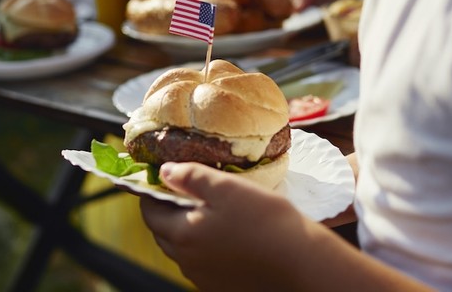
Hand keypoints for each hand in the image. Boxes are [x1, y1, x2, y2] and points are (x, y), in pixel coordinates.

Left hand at [140, 162, 309, 290]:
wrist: (302, 263)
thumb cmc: (266, 221)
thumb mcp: (227, 188)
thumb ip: (191, 176)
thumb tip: (165, 171)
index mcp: (182, 234)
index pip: (149, 211)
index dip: (152, 191)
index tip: (164, 177)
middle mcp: (187, 261)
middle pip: (163, 232)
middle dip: (168, 210)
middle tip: (185, 191)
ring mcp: (203, 278)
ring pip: (183, 249)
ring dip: (187, 230)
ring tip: (210, 211)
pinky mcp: (221, 287)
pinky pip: (203, 264)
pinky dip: (206, 248)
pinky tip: (228, 236)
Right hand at [294, 0, 374, 9]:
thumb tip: (296, 9)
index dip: (298, 6)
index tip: (291, 13)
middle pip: (315, 4)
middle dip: (310, 9)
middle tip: (303, 14)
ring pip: (328, 5)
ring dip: (322, 8)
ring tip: (314, 9)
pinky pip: (343, 2)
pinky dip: (336, 5)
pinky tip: (330, 4)